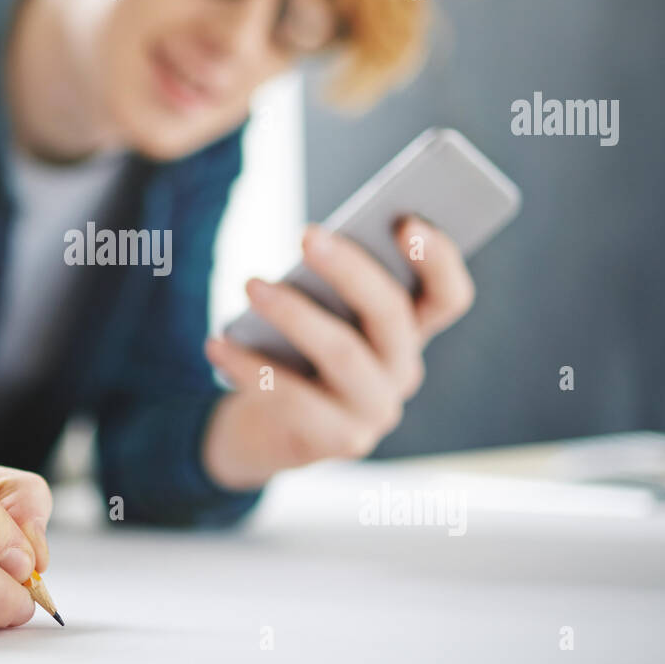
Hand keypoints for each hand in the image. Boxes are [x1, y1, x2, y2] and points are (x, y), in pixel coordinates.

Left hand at [202, 217, 474, 489]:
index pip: (448, 296)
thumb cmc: (293, 352)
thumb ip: (327, 285)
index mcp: (411, 330)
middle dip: (351, 269)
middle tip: (308, 235)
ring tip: (251, 285)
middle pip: (392, 314)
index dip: (437, 259)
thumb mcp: (317, 313)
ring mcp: (377, 410)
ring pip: (343, 353)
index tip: (404, 221)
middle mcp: (404, 371)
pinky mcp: (340, 441)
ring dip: (294, 314)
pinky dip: (250, 366)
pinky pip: (294, 397)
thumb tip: (314, 245)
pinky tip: (216, 344)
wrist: (266, 431)